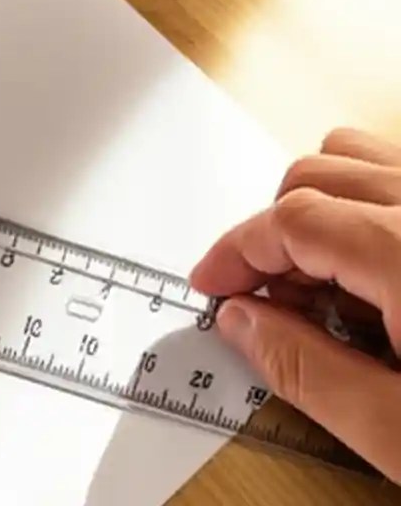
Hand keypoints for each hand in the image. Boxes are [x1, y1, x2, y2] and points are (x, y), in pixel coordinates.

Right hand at [191, 128, 400, 479]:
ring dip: (320, 207)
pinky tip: (373, 267)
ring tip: (317, 281)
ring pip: (363, 157)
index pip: (292, 219)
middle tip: (260, 300)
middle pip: (318, 175)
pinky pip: (399, 174)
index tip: (210, 286)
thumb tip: (241, 323)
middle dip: (271, 233)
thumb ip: (308, 371)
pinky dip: (369, 202)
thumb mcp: (400, 434)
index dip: (235, 252)